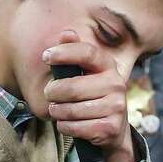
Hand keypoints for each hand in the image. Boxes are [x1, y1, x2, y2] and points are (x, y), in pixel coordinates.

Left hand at [42, 30, 134, 161]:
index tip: (45, 56)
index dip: (65, 52)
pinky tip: (68, 123)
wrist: (112, 129)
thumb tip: (66, 32)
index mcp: (108, 67)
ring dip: (57, 112)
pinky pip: (73, 127)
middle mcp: (116, 84)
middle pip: (71, 87)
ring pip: (70, 110)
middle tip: (49, 95)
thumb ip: (72, 56)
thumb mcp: (84, 75)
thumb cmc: (90, 97)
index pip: (88, 53)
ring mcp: (116, 107)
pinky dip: (64, 126)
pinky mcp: (110, 127)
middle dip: (52, 93)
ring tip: (59, 110)